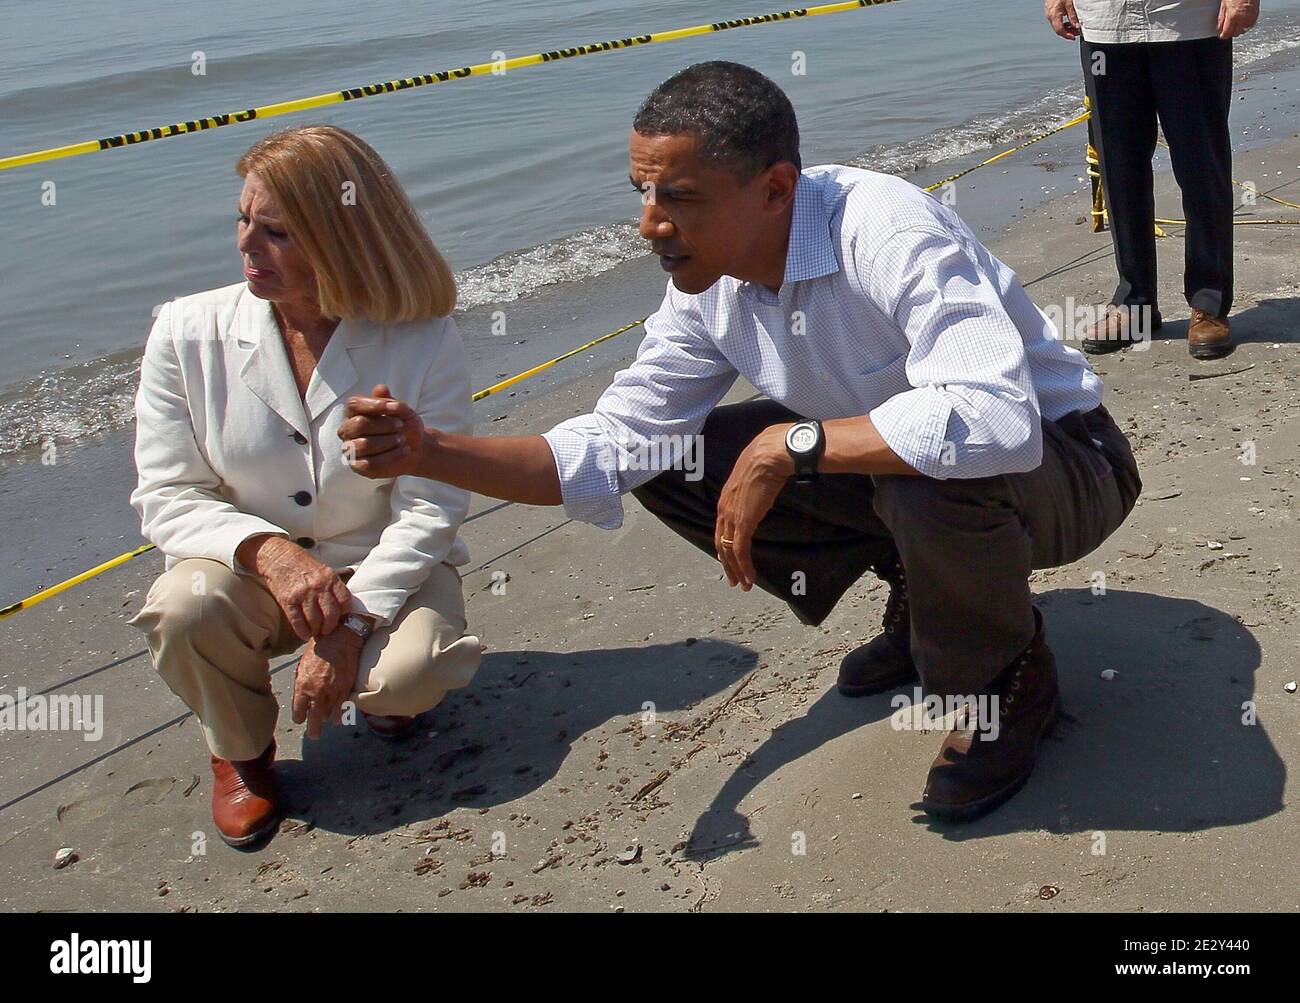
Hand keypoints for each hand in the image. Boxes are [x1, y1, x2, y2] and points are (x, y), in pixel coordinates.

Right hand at [241, 535, 352, 640]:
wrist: (279, 557)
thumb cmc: (304, 566)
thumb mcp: (324, 571)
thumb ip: (335, 586)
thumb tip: (346, 605)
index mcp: (330, 578)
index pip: (345, 601)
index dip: (345, 613)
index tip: (342, 619)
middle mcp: (318, 586)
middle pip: (331, 614)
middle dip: (330, 626)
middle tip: (328, 630)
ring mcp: (303, 594)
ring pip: (315, 621)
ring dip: (316, 630)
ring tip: (316, 631)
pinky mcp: (288, 600)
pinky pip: (297, 622)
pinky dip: (302, 632)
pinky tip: (305, 635)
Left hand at [291, 629, 363, 738]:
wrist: (338, 639)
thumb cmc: (318, 649)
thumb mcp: (302, 665)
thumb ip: (302, 682)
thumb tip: (303, 695)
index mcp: (302, 685)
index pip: (299, 710)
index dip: (299, 717)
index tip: (301, 719)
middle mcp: (316, 691)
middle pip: (314, 718)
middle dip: (313, 729)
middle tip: (313, 736)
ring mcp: (332, 691)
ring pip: (329, 714)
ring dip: (327, 720)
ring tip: (327, 725)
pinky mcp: (345, 688)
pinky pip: (341, 706)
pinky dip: (339, 714)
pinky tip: (337, 720)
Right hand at [339, 383, 425, 478]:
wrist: (416, 448)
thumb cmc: (404, 425)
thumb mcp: (401, 410)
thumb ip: (390, 401)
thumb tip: (380, 388)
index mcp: (354, 412)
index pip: (354, 404)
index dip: (374, 405)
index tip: (395, 407)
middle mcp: (347, 430)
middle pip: (359, 424)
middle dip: (384, 424)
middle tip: (400, 426)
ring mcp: (350, 449)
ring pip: (363, 444)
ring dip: (388, 441)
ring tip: (402, 440)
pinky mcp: (358, 467)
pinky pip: (370, 463)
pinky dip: (391, 456)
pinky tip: (404, 451)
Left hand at [715, 424, 794, 590]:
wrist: (770, 454)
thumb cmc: (767, 457)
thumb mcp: (756, 474)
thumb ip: (755, 485)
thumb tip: (766, 484)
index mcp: (726, 497)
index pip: (721, 527)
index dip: (725, 544)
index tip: (729, 557)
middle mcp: (724, 508)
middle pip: (721, 542)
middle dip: (727, 563)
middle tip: (733, 579)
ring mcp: (732, 516)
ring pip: (729, 551)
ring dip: (736, 570)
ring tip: (743, 584)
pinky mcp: (743, 522)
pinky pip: (741, 551)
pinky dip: (744, 567)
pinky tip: (750, 579)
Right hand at [1044, 0, 1080, 38]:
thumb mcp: (1070, 4)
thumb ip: (1073, 16)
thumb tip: (1076, 26)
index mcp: (1054, 15)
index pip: (1060, 30)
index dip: (1067, 36)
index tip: (1073, 38)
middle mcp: (1050, 16)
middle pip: (1058, 29)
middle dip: (1067, 32)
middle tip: (1076, 33)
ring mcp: (1049, 13)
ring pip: (1056, 25)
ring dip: (1065, 28)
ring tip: (1073, 27)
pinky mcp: (1050, 10)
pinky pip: (1055, 20)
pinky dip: (1062, 22)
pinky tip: (1068, 20)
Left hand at [1218, 0, 1257, 36]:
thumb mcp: (1224, 4)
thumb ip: (1221, 18)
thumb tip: (1219, 27)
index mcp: (1233, 16)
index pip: (1227, 33)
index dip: (1223, 35)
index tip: (1222, 35)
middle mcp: (1243, 18)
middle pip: (1236, 33)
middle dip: (1231, 33)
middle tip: (1227, 29)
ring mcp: (1251, 17)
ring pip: (1244, 30)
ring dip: (1239, 29)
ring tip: (1235, 23)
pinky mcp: (1256, 14)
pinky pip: (1250, 25)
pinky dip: (1246, 25)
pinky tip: (1242, 20)